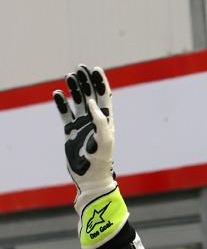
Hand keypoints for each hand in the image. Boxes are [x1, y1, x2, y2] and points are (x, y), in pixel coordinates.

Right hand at [53, 66, 127, 248]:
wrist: (90, 179)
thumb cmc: (101, 162)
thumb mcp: (105, 140)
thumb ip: (100, 120)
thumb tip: (91, 102)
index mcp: (106, 122)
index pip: (104, 98)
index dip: (100, 83)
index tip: (95, 69)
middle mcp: (94, 122)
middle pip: (90, 96)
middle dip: (86, 81)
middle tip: (79, 69)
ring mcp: (82, 126)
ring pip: (77, 102)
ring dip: (73, 89)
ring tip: (69, 76)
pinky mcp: (70, 133)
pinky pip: (65, 114)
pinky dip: (61, 104)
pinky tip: (57, 94)